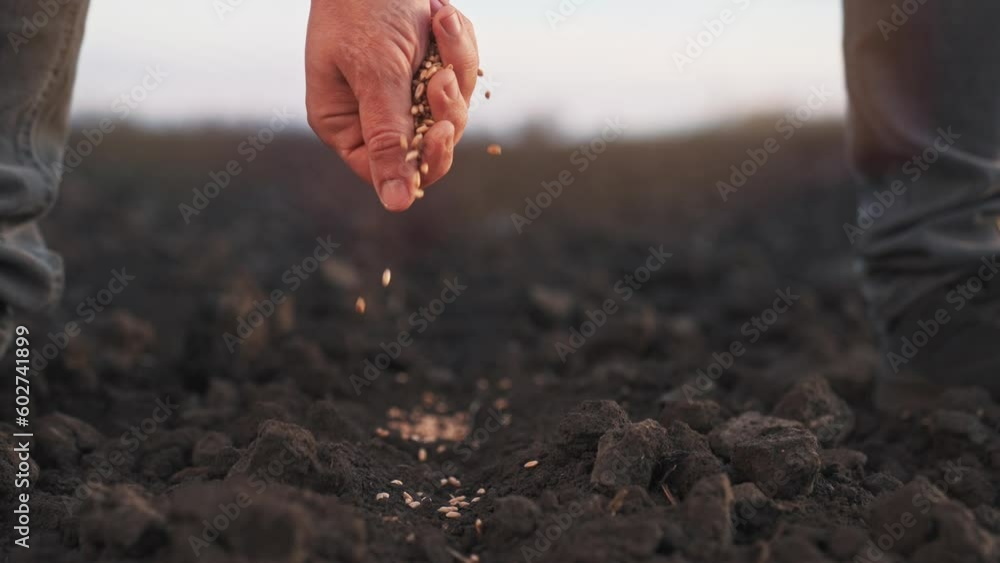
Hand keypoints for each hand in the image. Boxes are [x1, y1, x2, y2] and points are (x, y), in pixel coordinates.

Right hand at [305, 0, 478, 211]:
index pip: (386, 170)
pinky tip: (440, 15)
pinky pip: (461, 78)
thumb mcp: (375, 74)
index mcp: (343, 123)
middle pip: (427, 147)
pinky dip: (458, 46)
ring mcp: (404, 91)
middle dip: (442, 109)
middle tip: (440, 77)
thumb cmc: (363, 9)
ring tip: (438, 22)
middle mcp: (373, 114)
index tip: (441, 133)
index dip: (421, 161)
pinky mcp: (430, 68)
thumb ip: (387, 139)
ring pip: (452, 111)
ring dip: (454, 67)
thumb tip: (397, 205)